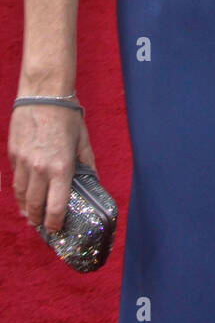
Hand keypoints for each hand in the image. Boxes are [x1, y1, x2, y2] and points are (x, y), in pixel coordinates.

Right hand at [9, 104, 95, 231]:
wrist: (43, 94)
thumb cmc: (67, 115)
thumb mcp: (82, 140)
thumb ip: (87, 163)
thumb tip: (93, 180)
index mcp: (61, 167)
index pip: (56, 206)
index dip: (55, 222)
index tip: (56, 228)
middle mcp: (40, 169)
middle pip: (35, 205)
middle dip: (38, 220)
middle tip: (41, 226)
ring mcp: (24, 162)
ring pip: (21, 195)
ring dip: (25, 208)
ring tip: (29, 216)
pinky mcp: (13, 153)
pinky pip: (15, 179)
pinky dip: (19, 191)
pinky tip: (22, 195)